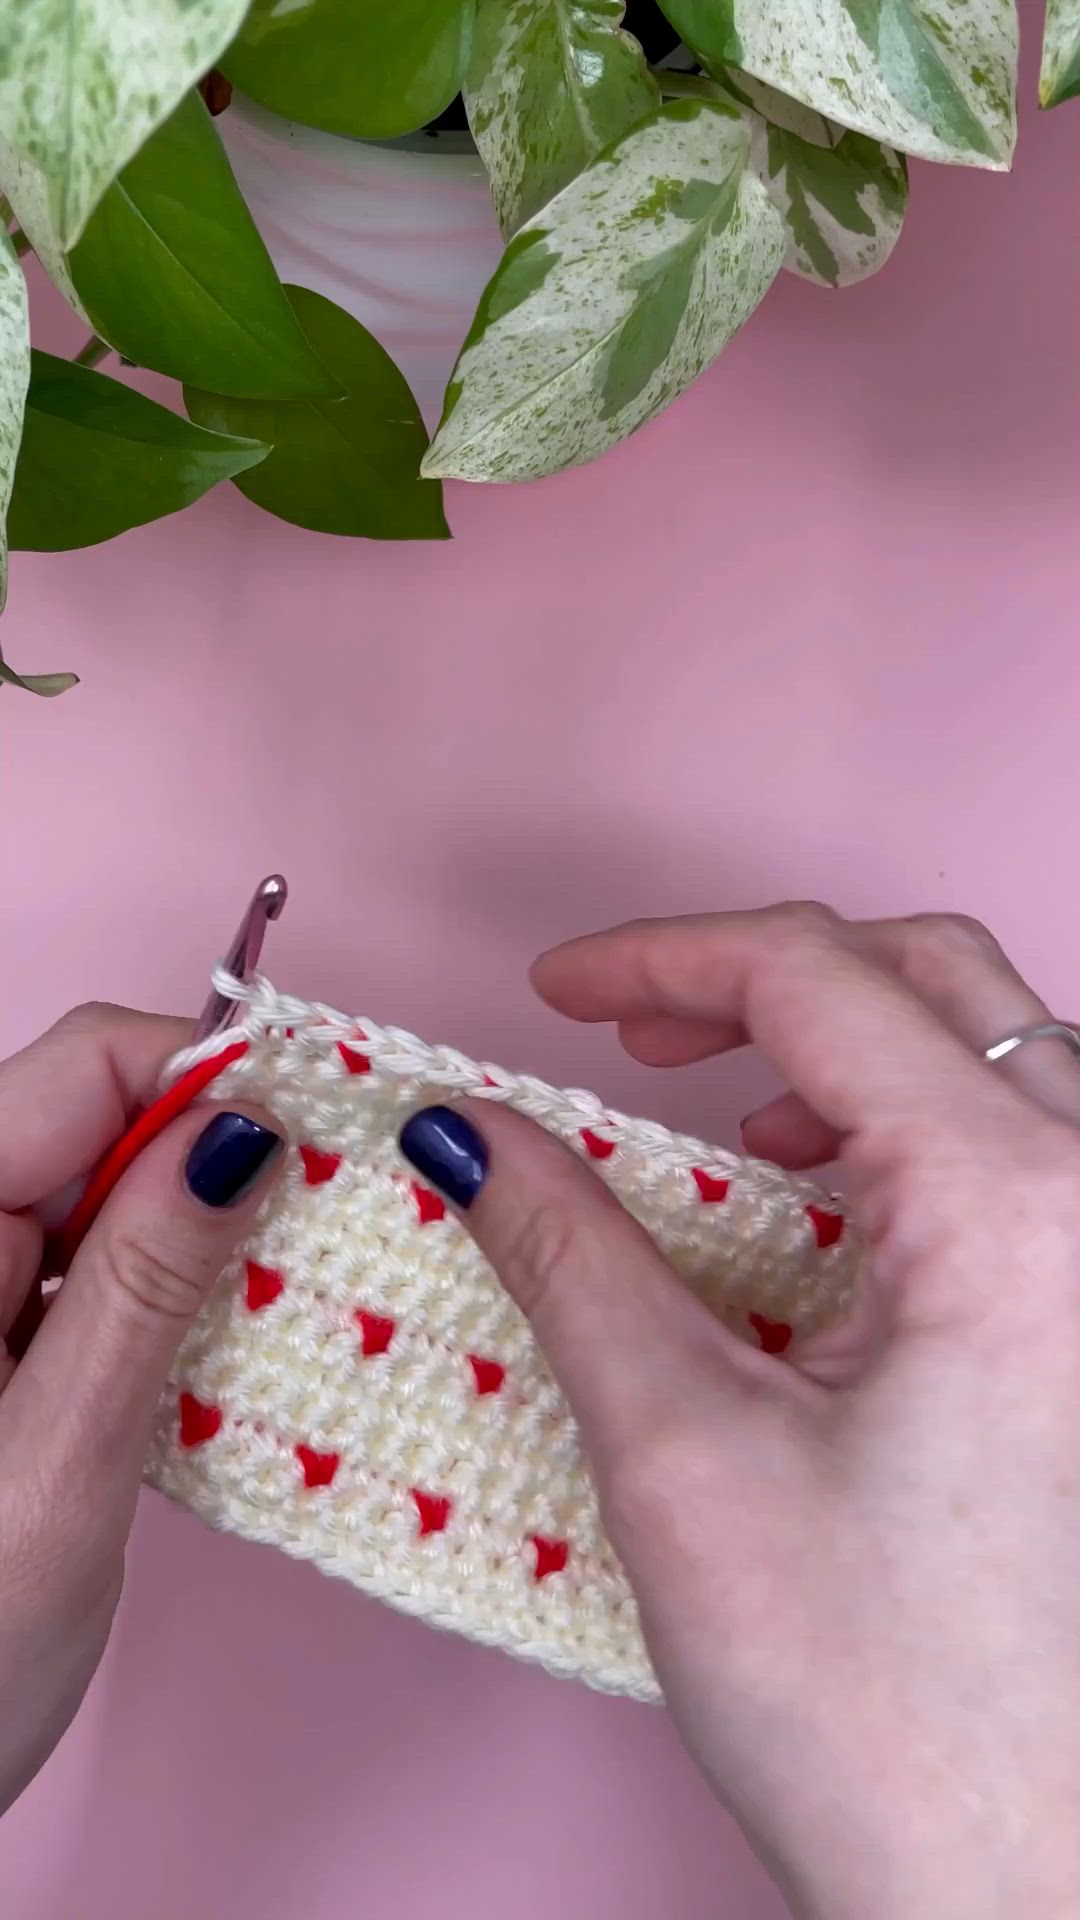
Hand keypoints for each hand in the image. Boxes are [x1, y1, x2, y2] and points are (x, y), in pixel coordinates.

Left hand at [0, 1003, 282, 1811]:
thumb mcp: (60, 1460)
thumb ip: (146, 1283)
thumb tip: (247, 1129)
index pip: (84, 1068)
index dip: (206, 1074)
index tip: (320, 1130)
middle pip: (100, 1113)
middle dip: (220, 1145)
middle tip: (330, 1218)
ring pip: (112, 1185)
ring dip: (207, 1221)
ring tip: (295, 1285)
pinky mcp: (3, 1332)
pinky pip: (103, 1259)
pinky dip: (176, 1280)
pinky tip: (231, 1335)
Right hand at [400, 907, 1079, 1918]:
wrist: (1026, 1890)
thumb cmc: (894, 1715)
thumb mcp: (684, 1454)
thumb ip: (570, 1254)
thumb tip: (469, 1136)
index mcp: (1013, 1207)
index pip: (818, 979)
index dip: (661, 956)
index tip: (556, 991)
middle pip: (926, 978)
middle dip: (761, 979)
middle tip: (629, 1029)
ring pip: (986, 1051)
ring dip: (842, 1048)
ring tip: (726, 1121)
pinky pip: (1019, 1150)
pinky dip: (904, 1134)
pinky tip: (824, 1209)